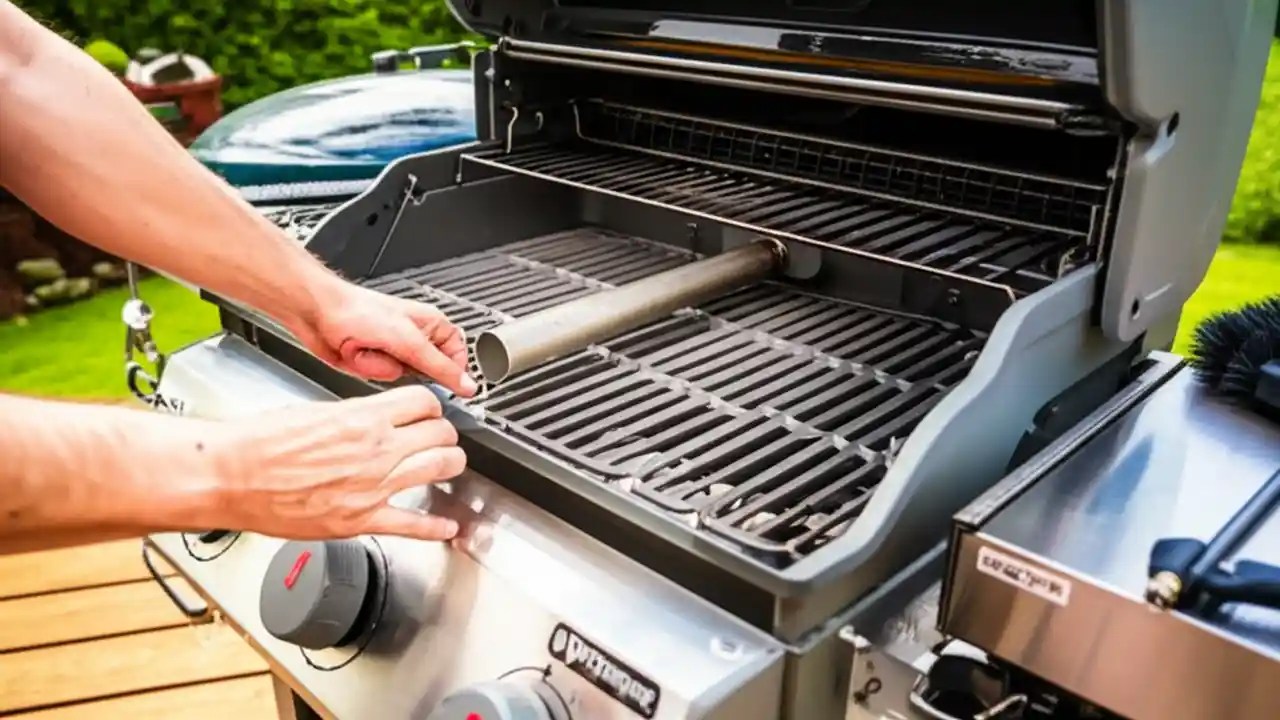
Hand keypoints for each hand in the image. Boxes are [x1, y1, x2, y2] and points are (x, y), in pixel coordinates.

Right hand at [212, 386, 465, 540]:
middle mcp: (376, 450)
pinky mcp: (360, 521)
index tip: (428, 412)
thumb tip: (373, 420)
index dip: (429, 407)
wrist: (231, 475)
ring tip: (449, 465)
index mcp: (363, 418)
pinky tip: (446, 526)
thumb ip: (353, 417)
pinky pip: (413, 525)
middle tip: (441, 437)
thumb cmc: (259, 443)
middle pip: (440, 434)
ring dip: (449, 464)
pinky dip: (436, 527)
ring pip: (439, 468)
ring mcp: (373, 487)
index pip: (423, 403)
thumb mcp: (316, 411)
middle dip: (443, 434)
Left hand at [287, 282, 477, 396]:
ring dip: (383, 367)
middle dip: (408, 368)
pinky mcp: (373, 362)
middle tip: (395, 353)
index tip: (446, 384)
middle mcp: (414, 338)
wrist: (317, 314)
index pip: (457, 358)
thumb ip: (441, 367)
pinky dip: (367, 369)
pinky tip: (359, 354)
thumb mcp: (409, 342)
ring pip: (401, 378)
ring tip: (371, 349)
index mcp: (432, 325)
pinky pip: (380, 378)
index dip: (451, 372)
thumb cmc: (358, 311)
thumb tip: (468, 385)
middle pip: (427, 372)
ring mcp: (392, 351)